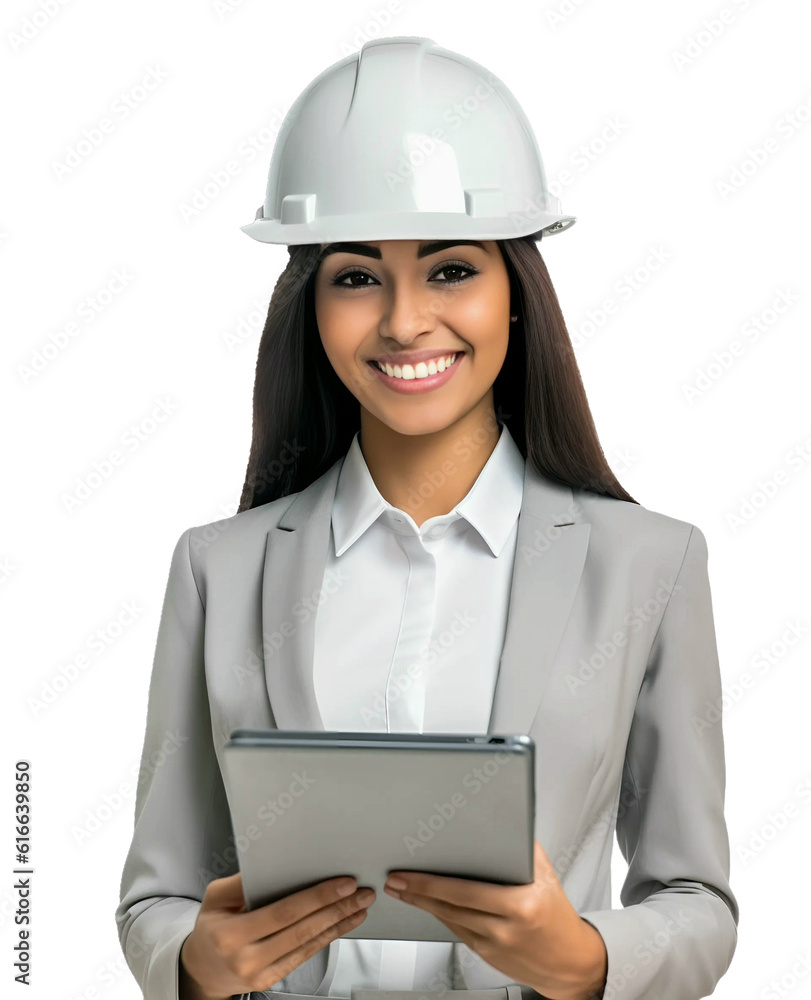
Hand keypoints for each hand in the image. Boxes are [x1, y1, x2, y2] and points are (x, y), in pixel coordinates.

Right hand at [179, 871, 375, 999]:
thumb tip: (274, 863)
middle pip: (302, 930)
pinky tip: (342, 924)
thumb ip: (241, 881)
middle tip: (362, 892)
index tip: (343, 883)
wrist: (202, 970)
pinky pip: (305, 956)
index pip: (284, 912)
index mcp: (231, 934)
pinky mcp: (272, 980)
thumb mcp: (215, 898)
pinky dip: (327, 938)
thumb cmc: (211, 928)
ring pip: (309, 945)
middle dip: (337, 908)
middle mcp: (247, 958)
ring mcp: (261, 973)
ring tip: (360, 906)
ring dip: (339, 924)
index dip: (317, 897)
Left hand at [383, 839, 606, 999]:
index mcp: (521, 903)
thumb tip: (501, 818)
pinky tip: (425, 904)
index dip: (435, 882)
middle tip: (395, 879)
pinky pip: (456, 930)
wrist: (569, 962)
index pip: (467, 890)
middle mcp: (505, 926)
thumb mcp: (547, 875)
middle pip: (451, 906)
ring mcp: (494, 944)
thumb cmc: (557, 913)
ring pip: (449, 920)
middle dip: (418, 891)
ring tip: (400, 889)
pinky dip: (440, 915)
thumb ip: (524, 848)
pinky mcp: (487, 955)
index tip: (414, 869)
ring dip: (421, 904)